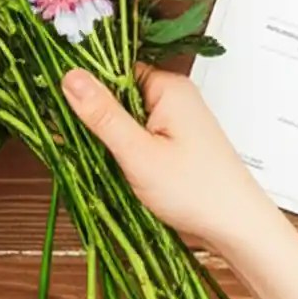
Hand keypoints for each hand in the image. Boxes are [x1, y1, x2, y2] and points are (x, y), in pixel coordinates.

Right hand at [61, 65, 276, 248]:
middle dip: (97, 120)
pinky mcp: (175, 144)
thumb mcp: (139, 153)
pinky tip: (115, 171)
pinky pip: (139, 138)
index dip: (87, 89)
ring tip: (100, 161)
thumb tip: (70, 75)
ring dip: (110, 140)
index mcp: (168, 87)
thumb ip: (103, 114)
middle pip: (118, 95)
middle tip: (77, 144)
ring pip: (126, 120)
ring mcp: (176, 121)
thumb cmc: (196, 191)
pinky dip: (124, 152)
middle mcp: (174, 98)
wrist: (237, 228)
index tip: (60, 109)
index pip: (114, 70)